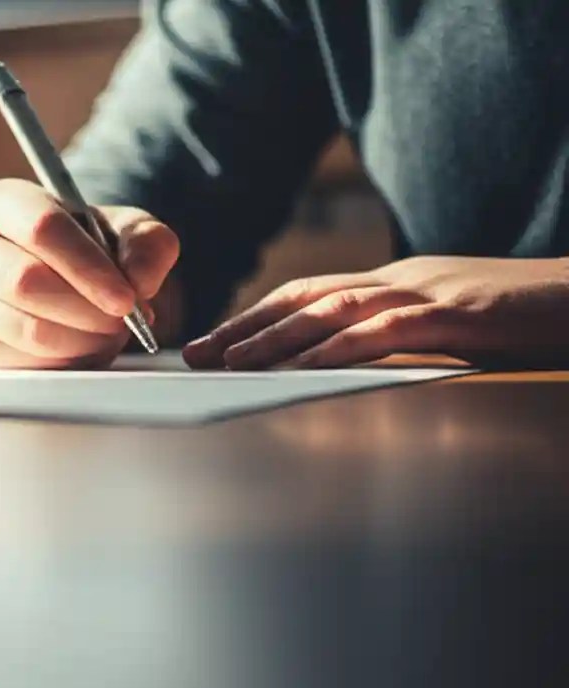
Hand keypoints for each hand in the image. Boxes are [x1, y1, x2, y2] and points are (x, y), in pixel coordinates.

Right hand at [0, 179, 179, 368]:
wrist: (51, 273)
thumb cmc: (84, 246)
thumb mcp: (124, 229)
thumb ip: (146, 244)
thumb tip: (139, 283)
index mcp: (1, 201)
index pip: (41, 228)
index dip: (87, 267)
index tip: (125, 298)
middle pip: (24, 281)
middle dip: (85, 309)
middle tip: (122, 322)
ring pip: (25, 329)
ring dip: (81, 340)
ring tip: (108, 333)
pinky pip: (22, 363)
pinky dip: (64, 361)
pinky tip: (82, 346)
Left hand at [183, 256, 568, 369]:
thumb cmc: (528, 323)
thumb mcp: (452, 331)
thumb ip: (402, 342)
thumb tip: (348, 370)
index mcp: (399, 284)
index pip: (310, 296)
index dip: (256, 317)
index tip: (212, 343)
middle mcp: (403, 281)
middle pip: (305, 297)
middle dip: (244, 325)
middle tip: (194, 353)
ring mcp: (430, 293)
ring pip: (333, 309)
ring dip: (275, 335)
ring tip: (229, 361)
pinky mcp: (460, 315)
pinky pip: (387, 330)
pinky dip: (340, 347)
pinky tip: (304, 365)